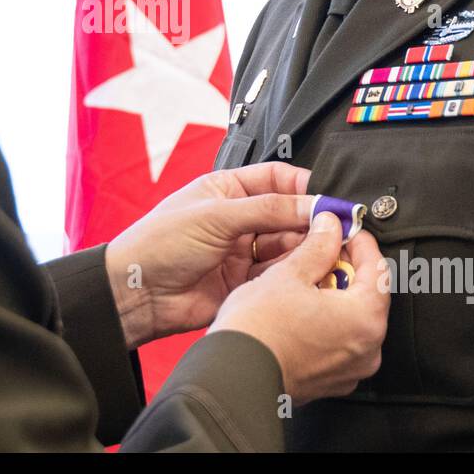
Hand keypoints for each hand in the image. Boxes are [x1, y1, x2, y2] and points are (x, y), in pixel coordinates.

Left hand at [105, 163, 313, 347]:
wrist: (137, 293)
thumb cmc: (160, 242)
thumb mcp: (216, 215)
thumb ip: (267, 209)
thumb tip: (313, 204)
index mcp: (228, 190)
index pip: (278, 180)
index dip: (306, 187)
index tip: (331, 198)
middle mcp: (240, 219)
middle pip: (289, 214)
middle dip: (312, 220)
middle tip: (336, 226)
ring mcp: (244, 252)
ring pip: (289, 246)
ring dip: (307, 247)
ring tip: (325, 249)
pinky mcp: (247, 283)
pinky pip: (279, 274)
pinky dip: (294, 272)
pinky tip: (307, 270)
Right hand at [210, 213, 388, 403]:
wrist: (232, 377)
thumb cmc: (258, 330)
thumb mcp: (288, 275)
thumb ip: (318, 248)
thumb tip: (330, 228)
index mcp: (365, 319)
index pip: (378, 269)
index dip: (359, 242)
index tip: (344, 229)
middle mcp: (367, 349)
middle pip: (368, 296)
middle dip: (346, 269)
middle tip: (323, 250)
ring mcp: (350, 370)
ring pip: (352, 321)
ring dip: (336, 297)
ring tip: (307, 281)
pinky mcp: (331, 381)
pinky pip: (339, 343)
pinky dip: (327, 324)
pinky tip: (302, 312)